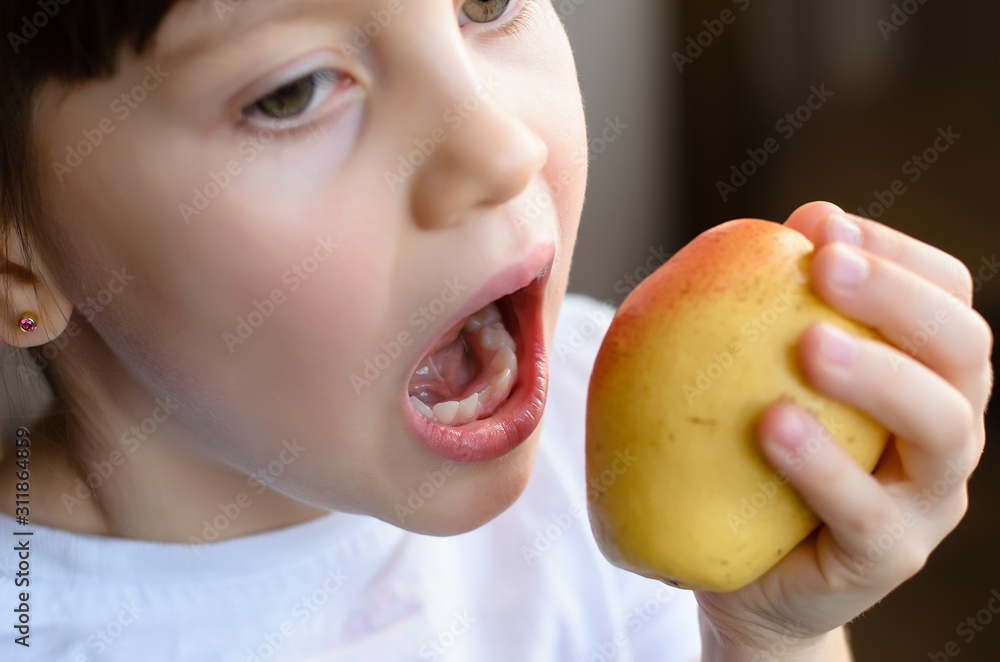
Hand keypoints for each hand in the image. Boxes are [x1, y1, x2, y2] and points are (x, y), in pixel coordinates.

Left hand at [693, 201, 993, 658]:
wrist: (746, 575)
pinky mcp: (888, 558)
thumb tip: (773, 232)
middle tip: (824, 264)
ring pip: (942, 428)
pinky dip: (823, 465)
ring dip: (878, 375)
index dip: (897, 253)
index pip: (946, 296)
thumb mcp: (760, 379)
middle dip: (899, 296)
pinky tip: (771, 426)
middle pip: (962, 350)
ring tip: (808, 344)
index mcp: (927, 375)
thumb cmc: (754, 460)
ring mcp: (927, 500)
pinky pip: (868, 512)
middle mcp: (946, 430)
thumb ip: (771, 316)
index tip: (821, 225)